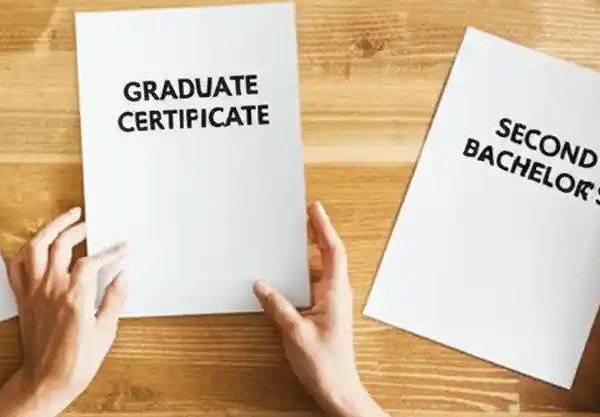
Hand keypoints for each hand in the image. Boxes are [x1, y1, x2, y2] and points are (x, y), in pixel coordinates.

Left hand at [0, 207, 127, 416]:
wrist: (46, 381)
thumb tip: (124, 277)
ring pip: (36, 247)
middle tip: (88, 223)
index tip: (121, 247)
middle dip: (77, 228)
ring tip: (64, 220)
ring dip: (50, 228)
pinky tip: (36, 245)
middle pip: (61, 244)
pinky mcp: (22, 298)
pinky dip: (25, 251)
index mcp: (75, 297)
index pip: (93, 261)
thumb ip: (114, 300)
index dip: (109, 251)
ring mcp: (34, 291)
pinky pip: (16, 266)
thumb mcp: (105, 332)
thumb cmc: (76, 363)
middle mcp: (51, 289)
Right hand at [254, 202, 382, 416]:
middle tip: (302, 213)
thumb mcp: (295, 333)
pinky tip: (288, 271)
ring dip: (310, 251)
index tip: (314, 208)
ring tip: (294, 235)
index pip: (332, 251)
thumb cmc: (325, 365)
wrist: (338, 389)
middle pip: (328, 254)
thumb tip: (261, 284)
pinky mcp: (324, 312)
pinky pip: (313, 283)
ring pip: (321, 268)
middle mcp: (336, 294)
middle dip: (317, 232)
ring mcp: (331, 302)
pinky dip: (302, 271)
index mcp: (335, 293)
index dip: (323, 227)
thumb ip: (278, 307)